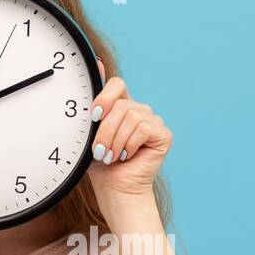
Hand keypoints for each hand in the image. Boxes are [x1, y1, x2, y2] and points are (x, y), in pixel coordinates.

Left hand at [87, 73, 171, 201]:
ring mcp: (153, 122)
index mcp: (122, 107)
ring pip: (131, 116)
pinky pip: (143, 128)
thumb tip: (98, 64)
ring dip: (116, 140)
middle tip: (100, 151)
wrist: (115, 190)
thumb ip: (95, 103)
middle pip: (121, 104)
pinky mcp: (163, 135)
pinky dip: (130, 144)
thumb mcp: (91, 131)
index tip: (93, 116)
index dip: (104, 96)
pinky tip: (127, 156)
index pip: (117, 84)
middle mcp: (139, 111)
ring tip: (111, 156)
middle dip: (105, 130)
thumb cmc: (101, 165)